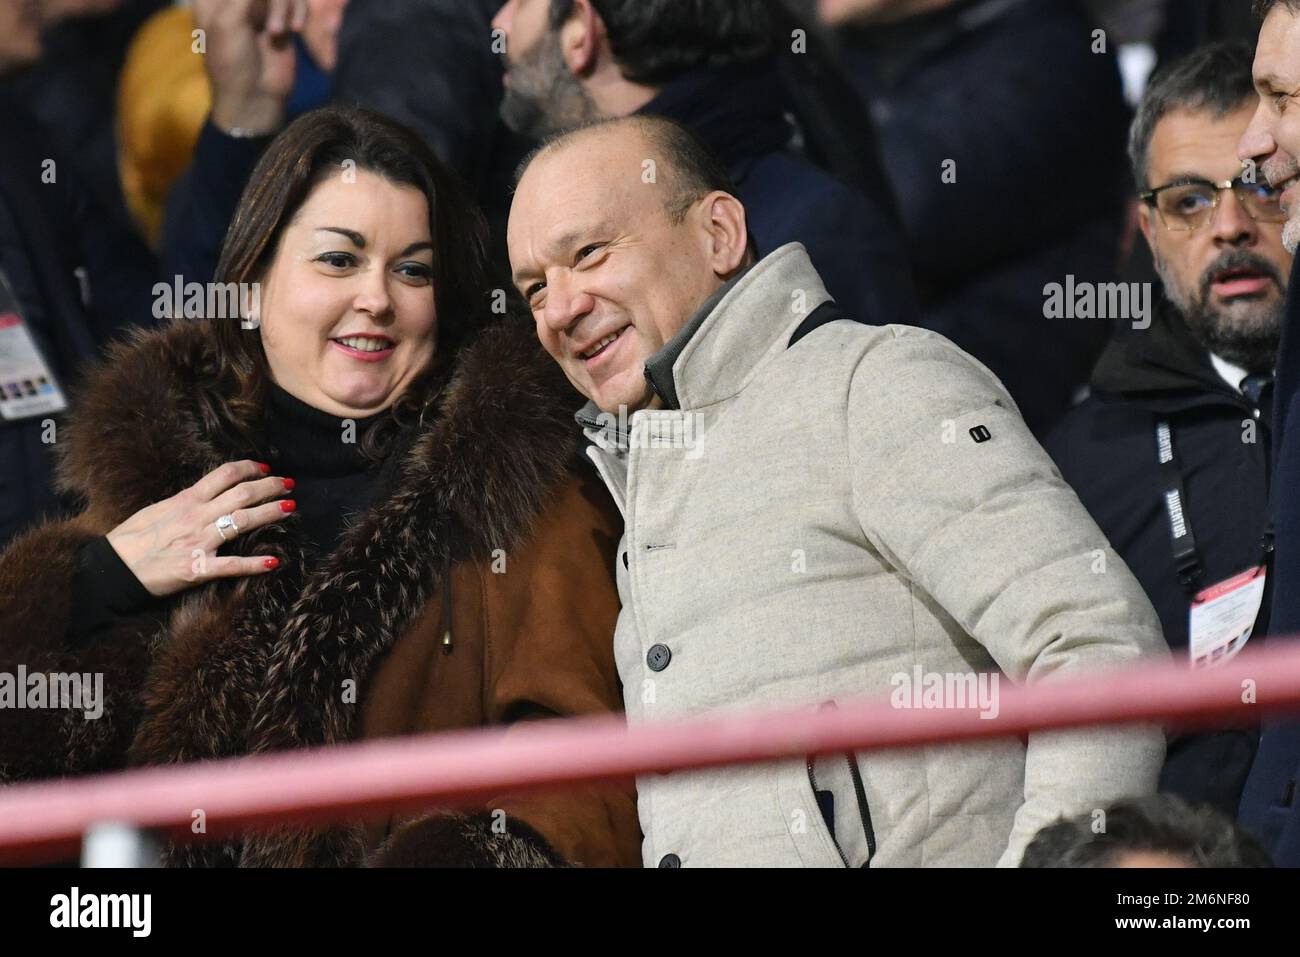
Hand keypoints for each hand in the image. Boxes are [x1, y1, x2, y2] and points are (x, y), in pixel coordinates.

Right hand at [105, 460, 294, 598]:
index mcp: (187, 500)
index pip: (224, 475)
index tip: (265, 467)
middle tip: (289, 484)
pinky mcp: (198, 569)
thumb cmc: (132, 539)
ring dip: (270, 513)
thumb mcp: (158, 509)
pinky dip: (254, 564)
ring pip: (243, 521)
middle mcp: (197, 517)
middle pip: (242, 494)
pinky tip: (274, 561)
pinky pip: (231, 565)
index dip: (249, 468)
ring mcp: (199, 542)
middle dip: (269, 486)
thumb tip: (206, 493)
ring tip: (291, 507)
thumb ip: (186, 501)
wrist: (113, 568)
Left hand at [194, 0, 307, 134]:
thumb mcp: (229, 19)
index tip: (252, 10)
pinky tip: (293, 30)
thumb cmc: (232, 61)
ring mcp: (260, 7)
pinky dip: (298, 12)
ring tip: (279, 32)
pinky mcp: (282, 19)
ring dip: (285, 5)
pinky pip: (295, 2)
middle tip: (272, 23)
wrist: (256, 98)